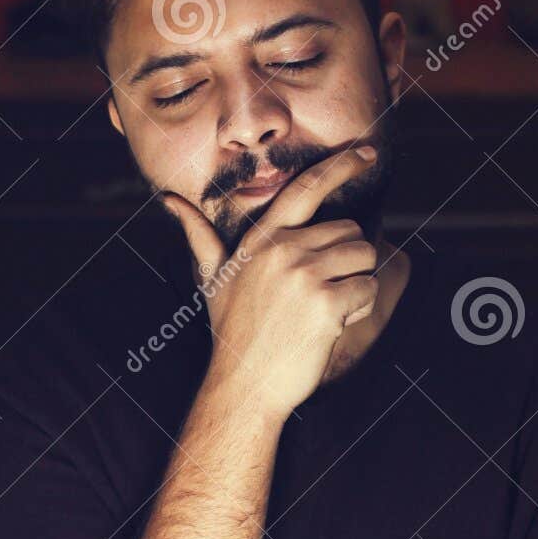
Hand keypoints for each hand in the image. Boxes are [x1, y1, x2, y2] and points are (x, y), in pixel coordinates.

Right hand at [164, 145, 378, 418]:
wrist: (243, 386)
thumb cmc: (233, 334)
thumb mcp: (213, 279)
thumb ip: (200, 236)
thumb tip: (169, 200)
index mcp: (262, 239)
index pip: (305, 189)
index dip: (340, 165)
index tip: (367, 152)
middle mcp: (283, 249)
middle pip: (349, 231)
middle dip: (347, 262)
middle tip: (318, 297)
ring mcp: (305, 273)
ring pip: (364, 258)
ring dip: (356, 285)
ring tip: (324, 311)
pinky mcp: (326, 301)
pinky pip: (368, 289)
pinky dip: (359, 309)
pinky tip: (331, 327)